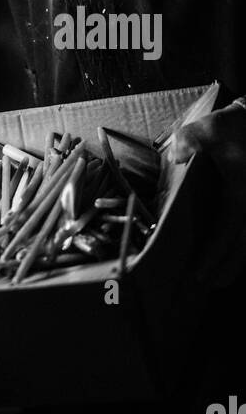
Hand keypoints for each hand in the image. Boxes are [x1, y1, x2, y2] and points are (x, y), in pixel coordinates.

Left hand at [171, 99, 245, 284]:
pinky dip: (240, 246)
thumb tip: (175, 154)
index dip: (213, 254)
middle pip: (241, 247)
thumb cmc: (233, 128)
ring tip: (219, 280)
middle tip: (207, 285)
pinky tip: (233, 255)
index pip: (226, 233)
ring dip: (235, 261)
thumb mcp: (210, 129)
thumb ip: (190, 140)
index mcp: (241, 196)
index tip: (198, 272)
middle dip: (224, 267)